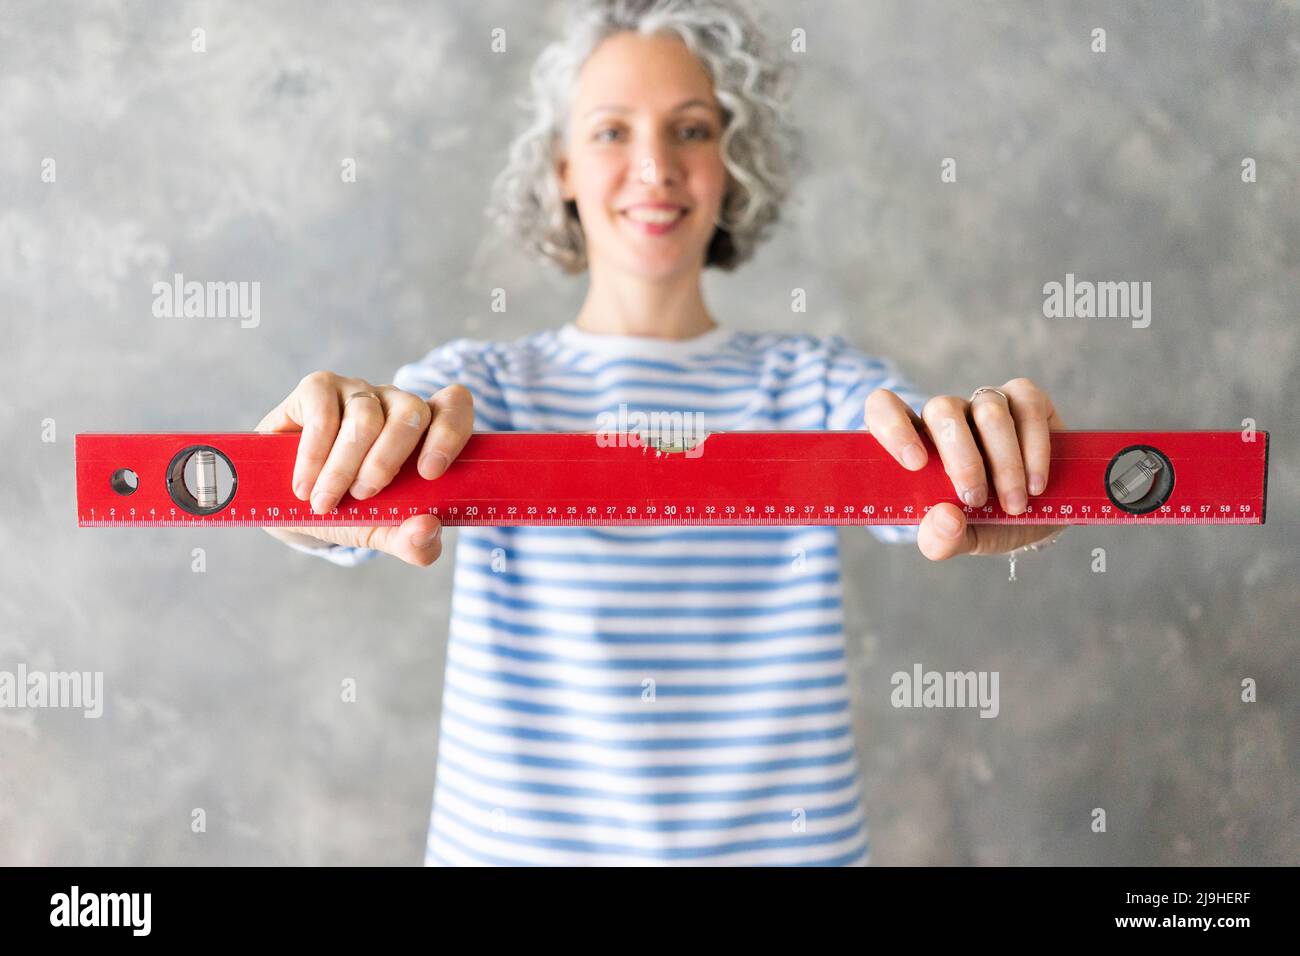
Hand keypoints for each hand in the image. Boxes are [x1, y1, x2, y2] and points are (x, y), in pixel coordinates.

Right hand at [255, 371, 474, 566]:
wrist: (291, 503)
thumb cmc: (350, 509)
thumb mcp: (383, 531)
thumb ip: (414, 541)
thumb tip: (428, 529)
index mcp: (426, 431)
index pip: (454, 407)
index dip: (449, 431)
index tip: (430, 472)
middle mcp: (396, 404)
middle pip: (411, 412)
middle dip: (387, 459)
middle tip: (364, 495)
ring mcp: (358, 392)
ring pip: (365, 417)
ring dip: (344, 466)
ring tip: (326, 502)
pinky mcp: (318, 388)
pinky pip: (323, 414)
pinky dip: (314, 455)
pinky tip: (305, 484)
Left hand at [864, 377, 1067, 559]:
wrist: (1038, 517)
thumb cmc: (985, 521)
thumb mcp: (959, 538)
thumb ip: (942, 538)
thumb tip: (947, 519)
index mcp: (914, 442)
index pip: (884, 408)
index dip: (893, 426)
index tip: (915, 463)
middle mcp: (946, 416)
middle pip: (941, 409)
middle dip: (961, 458)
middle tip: (975, 498)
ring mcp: (985, 403)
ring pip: (989, 410)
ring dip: (1004, 463)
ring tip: (1014, 504)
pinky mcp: (1025, 399)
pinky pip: (1028, 405)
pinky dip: (1034, 448)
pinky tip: (1035, 483)